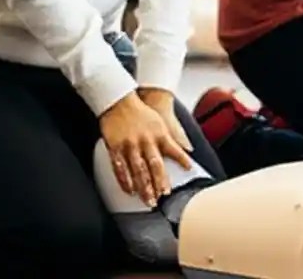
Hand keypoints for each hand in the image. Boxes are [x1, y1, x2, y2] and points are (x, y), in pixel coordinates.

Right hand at [99, 91, 191, 207]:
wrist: (119, 101)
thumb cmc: (142, 112)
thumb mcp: (161, 122)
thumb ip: (173, 137)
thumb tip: (187, 148)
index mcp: (158, 134)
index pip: (173, 150)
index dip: (181, 161)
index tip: (188, 172)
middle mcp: (145, 141)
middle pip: (154, 166)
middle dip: (159, 184)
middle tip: (163, 197)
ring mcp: (129, 145)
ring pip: (138, 171)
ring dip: (144, 188)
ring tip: (149, 200)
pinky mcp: (115, 148)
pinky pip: (120, 168)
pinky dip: (125, 181)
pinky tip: (130, 191)